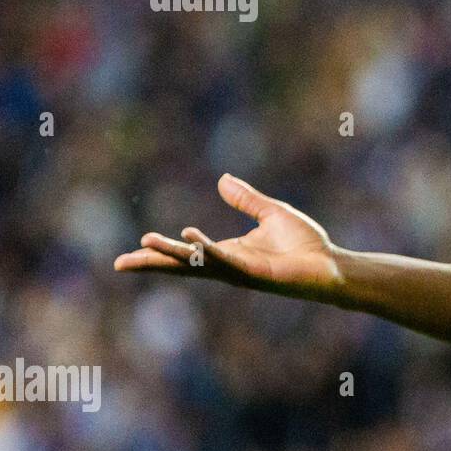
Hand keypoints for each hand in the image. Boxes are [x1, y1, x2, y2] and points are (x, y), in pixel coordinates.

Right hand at [114, 174, 341, 300]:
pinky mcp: (255, 271)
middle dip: (153, 263)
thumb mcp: (271, 213)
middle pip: (183, 264)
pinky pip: (225, 259)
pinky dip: (207, 249)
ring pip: (198, 262)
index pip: (188, 253)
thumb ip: (247, 199)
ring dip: (172, 254)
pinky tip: (189, 238)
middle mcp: (228, 264)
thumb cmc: (305, 244)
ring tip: (145, 243)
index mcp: (229, 252)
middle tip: (120, 263)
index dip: (163, 252)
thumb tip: (221, 179)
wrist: (330, 264)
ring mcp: (239, 270)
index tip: (134, 248)